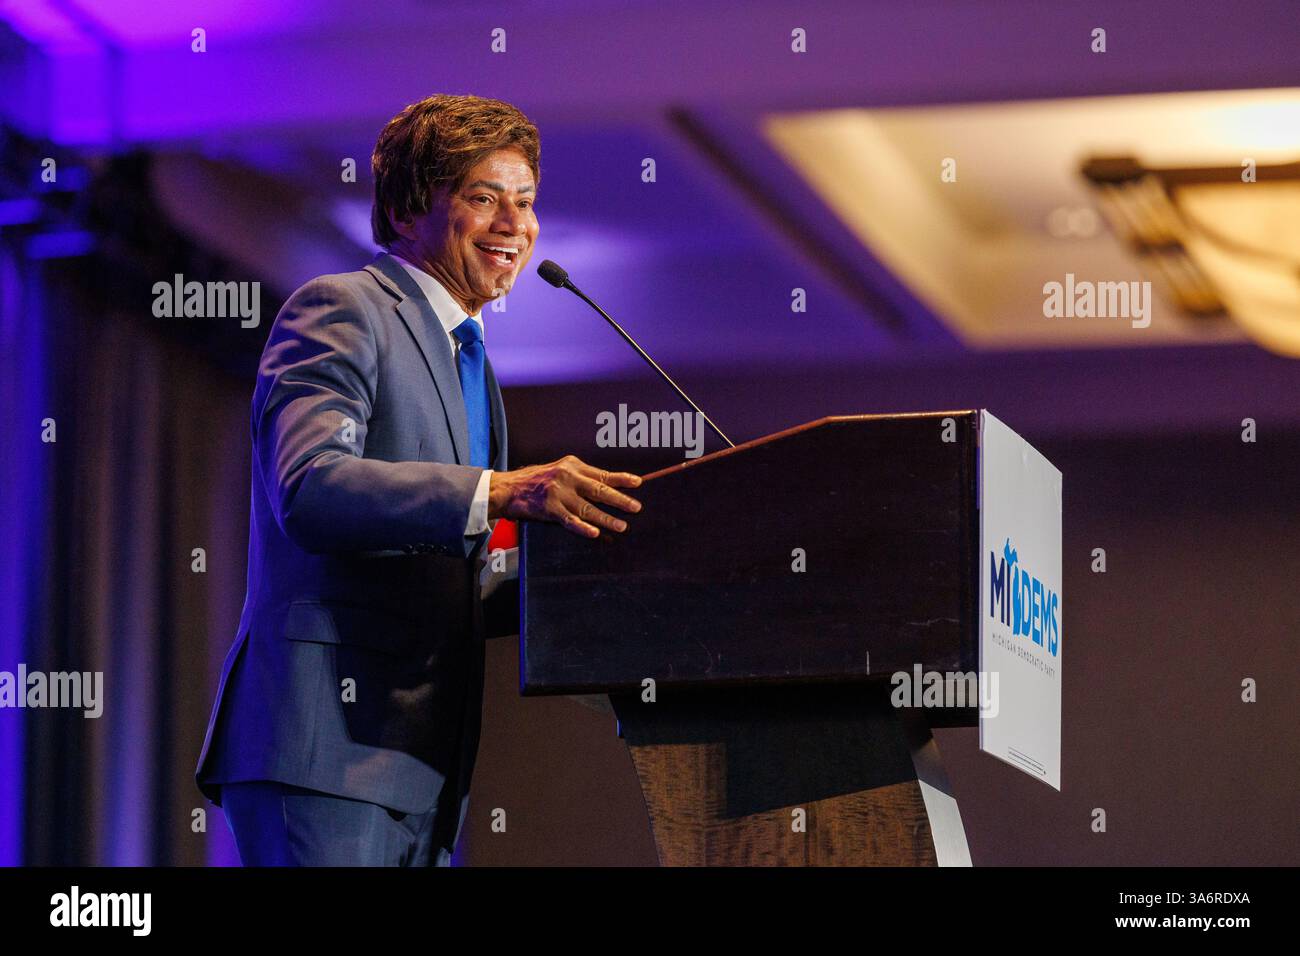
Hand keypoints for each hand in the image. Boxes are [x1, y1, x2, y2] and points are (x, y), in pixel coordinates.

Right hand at [488, 456, 641, 537]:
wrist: (507, 488)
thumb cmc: (535, 480)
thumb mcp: (558, 469)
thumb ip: (579, 476)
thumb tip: (605, 486)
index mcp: (572, 465)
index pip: (602, 473)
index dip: (621, 479)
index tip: (638, 483)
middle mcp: (567, 477)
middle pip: (599, 490)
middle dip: (620, 500)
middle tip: (636, 507)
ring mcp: (558, 493)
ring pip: (588, 508)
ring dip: (606, 518)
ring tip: (621, 526)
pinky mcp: (549, 508)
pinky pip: (570, 520)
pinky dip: (583, 527)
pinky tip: (594, 533)